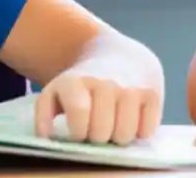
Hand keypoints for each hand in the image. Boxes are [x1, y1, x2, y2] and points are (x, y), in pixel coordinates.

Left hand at [37, 71, 161, 144]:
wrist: (119, 57)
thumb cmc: (82, 83)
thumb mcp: (56, 90)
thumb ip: (43, 113)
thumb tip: (45, 136)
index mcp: (76, 82)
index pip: (79, 114)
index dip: (78, 132)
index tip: (78, 133)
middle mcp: (105, 83)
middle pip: (102, 132)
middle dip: (97, 138)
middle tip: (95, 129)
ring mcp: (131, 89)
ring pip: (125, 135)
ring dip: (117, 138)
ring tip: (112, 126)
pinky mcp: (153, 95)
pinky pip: (146, 131)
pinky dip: (138, 133)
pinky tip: (130, 120)